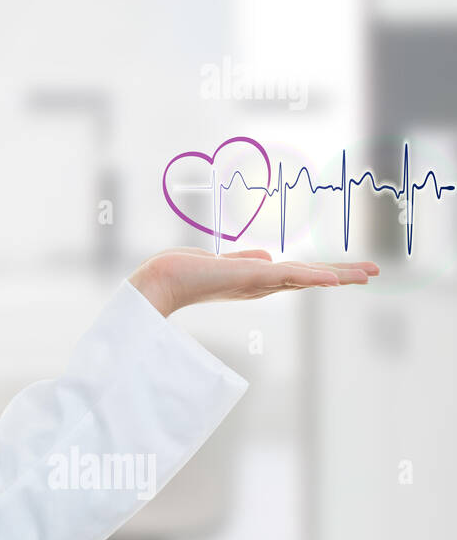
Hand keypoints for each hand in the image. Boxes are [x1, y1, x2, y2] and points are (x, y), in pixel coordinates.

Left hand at [128, 247, 379, 317]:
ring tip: (367, 274)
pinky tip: (332, 278)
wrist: (165, 279)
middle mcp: (263, 284)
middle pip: (311, 278)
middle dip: (343, 275)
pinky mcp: (250, 278)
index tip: (353, 271)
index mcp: (260, 280)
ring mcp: (259, 282)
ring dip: (337, 275)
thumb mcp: (225, 264)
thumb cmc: (189, 273)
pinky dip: (311, 277)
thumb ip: (247, 261)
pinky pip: (287, 276)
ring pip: (306, 277)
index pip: (301, 274)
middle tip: (375, 273)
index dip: (327, 272)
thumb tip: (268, 256)